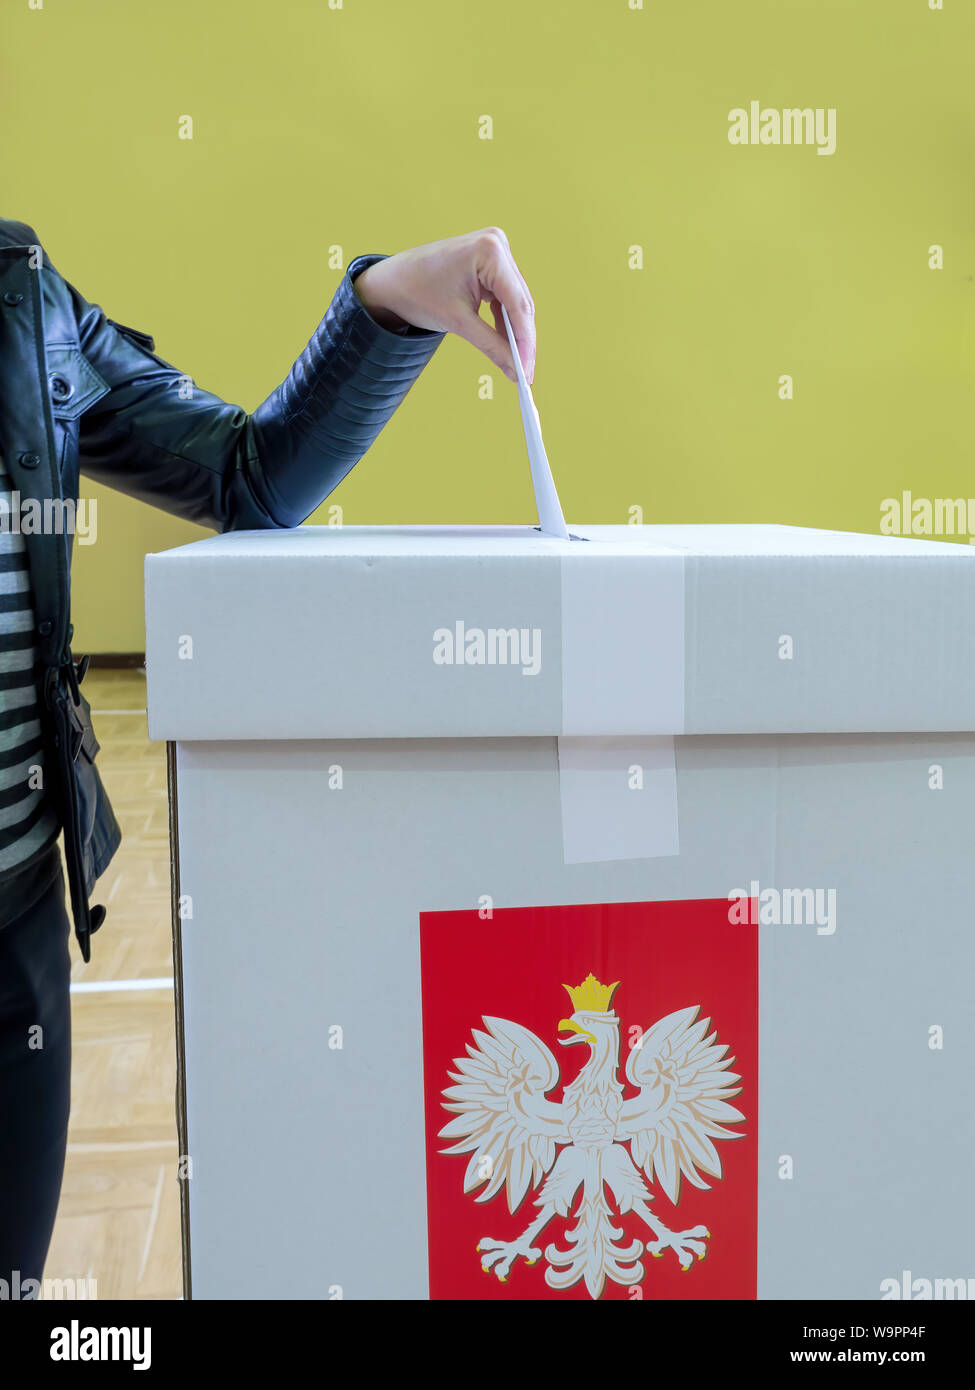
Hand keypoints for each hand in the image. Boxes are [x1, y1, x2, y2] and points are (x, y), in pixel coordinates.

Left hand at [352, 227, 535, 384]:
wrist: (393, 281)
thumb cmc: (418, 293)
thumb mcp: (458, 323)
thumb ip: (492, 347)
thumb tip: (516, 372)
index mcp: (489, 251)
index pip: (517, 304)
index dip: (525, 342)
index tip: (528, 372)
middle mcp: (497, 244)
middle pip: (520, 302)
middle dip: (522, 340)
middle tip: (525, 375)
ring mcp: (496, 251)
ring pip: (515, 301)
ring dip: (515, 332)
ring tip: (515, 365)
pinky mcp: (491, 262)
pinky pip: (505, 296)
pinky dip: (504, 320)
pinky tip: (506, 344)